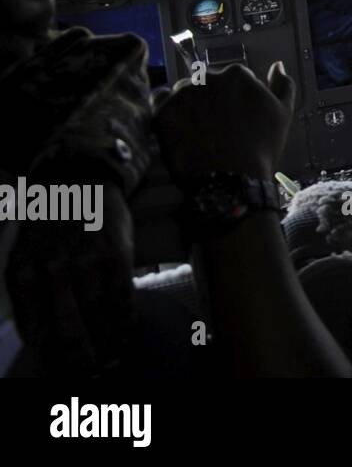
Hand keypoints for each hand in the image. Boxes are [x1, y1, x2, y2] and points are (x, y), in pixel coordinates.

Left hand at [6, 184, 134, 374]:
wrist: (79, 178)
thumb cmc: (50, 223)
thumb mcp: (26, 256)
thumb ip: (33, 293)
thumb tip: (44, 338)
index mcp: (23, 275)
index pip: (37, 333)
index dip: (54, 359)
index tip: (66, 372)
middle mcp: (52, 271)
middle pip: (69, 333)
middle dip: (82, 361)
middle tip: (92, 373)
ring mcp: (86, 263)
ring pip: (98, 320)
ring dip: (109, 346)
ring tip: (114, 359)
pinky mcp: (116, 255)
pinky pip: (122, 300)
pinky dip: (126, 322)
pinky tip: (128, 332)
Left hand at [153, 62, 294, 182]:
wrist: (231, 180)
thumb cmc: (261, 147)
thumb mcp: (283, 114)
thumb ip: (283, 85)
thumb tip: (278, 66)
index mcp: (237, 74)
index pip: (234, 79)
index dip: (237, 99)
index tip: (237, 118)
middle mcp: (207, 77)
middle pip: (207, 83)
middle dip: (211, 100)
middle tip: (218, 127)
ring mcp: (182, 94)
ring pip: (184, 92)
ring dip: (189, 105)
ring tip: (198, 132)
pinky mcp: (162, 112)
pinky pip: (160, 103)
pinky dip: (168, 112)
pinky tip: (180, 129)